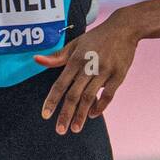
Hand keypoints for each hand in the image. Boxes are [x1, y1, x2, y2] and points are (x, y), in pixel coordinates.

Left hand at [36, 11, 138, 133]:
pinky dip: (100, 106)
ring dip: (82, 115)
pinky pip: (108, 95)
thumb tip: (36, 60)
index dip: (52, 100)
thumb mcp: (75, 44)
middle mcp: (89, 66)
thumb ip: (57, 57)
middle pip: (74, 95)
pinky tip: (92, 115)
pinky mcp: (119, 75)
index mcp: (76, 59)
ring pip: (90, 97)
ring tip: (75, 128)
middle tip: (59, 130)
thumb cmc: (96, 38)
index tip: (45, 115)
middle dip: (65, 114)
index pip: (60, 84)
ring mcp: (104, 71)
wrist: (124, 28)